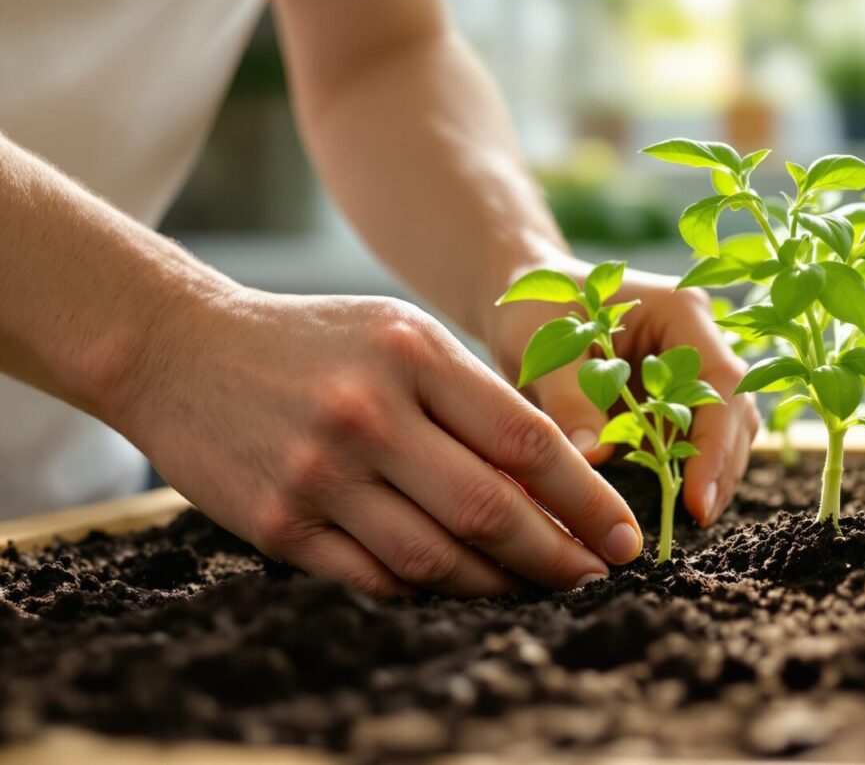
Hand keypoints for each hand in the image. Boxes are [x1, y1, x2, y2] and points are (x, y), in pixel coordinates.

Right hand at [110, 289, 643, 597]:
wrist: (176, 348)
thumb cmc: (315, 342)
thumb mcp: (402, 336)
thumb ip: (474, 398)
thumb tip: (558, 481)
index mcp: (414, 355)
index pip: (526, 442)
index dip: (587, 499)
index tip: (625, 533)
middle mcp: (369, 415)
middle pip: (490, 511)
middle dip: (558, 556)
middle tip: (596, 576)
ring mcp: (319, 474)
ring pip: (436, 559)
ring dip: (499, 586)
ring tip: (538, 590)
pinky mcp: (277, 524)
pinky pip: (375, 580)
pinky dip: (428, 593)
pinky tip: (462, 590)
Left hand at [483, 252, 758, 527]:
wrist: (525, 305)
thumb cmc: (535, 312)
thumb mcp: (545, 349)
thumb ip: (570, 398)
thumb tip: (595, 457)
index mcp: (680, 312)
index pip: (719, 379)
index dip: (715, 442)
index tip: (696, 497)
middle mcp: (698, 341)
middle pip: (734, 408)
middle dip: (720, 466)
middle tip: (697, 518)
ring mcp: (691, 373)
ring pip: (725, 429)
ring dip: (712, 474)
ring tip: (688, 519)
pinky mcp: (676, 402)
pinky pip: (695, 443)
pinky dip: (687, 474)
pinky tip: (671, 506)